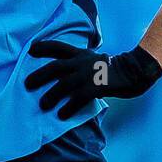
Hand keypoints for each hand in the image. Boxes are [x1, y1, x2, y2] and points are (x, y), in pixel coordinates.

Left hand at [24, 40, 161, 119]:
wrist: (135, 70)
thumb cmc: (114, 69)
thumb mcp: (94, 59)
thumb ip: (80, 64)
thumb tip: (64, 76)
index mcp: (81, 54)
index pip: (59, 47)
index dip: (44, 47)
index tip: (30, 50)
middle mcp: (82, 62)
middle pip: (55, 67)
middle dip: (39, 76)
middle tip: (27, 84)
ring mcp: (89, 74)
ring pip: (63, 84)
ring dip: (51, 95)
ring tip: (42, 105)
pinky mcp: (96, 87)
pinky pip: (78, 98)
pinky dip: (68, 107)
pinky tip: (61, 115)